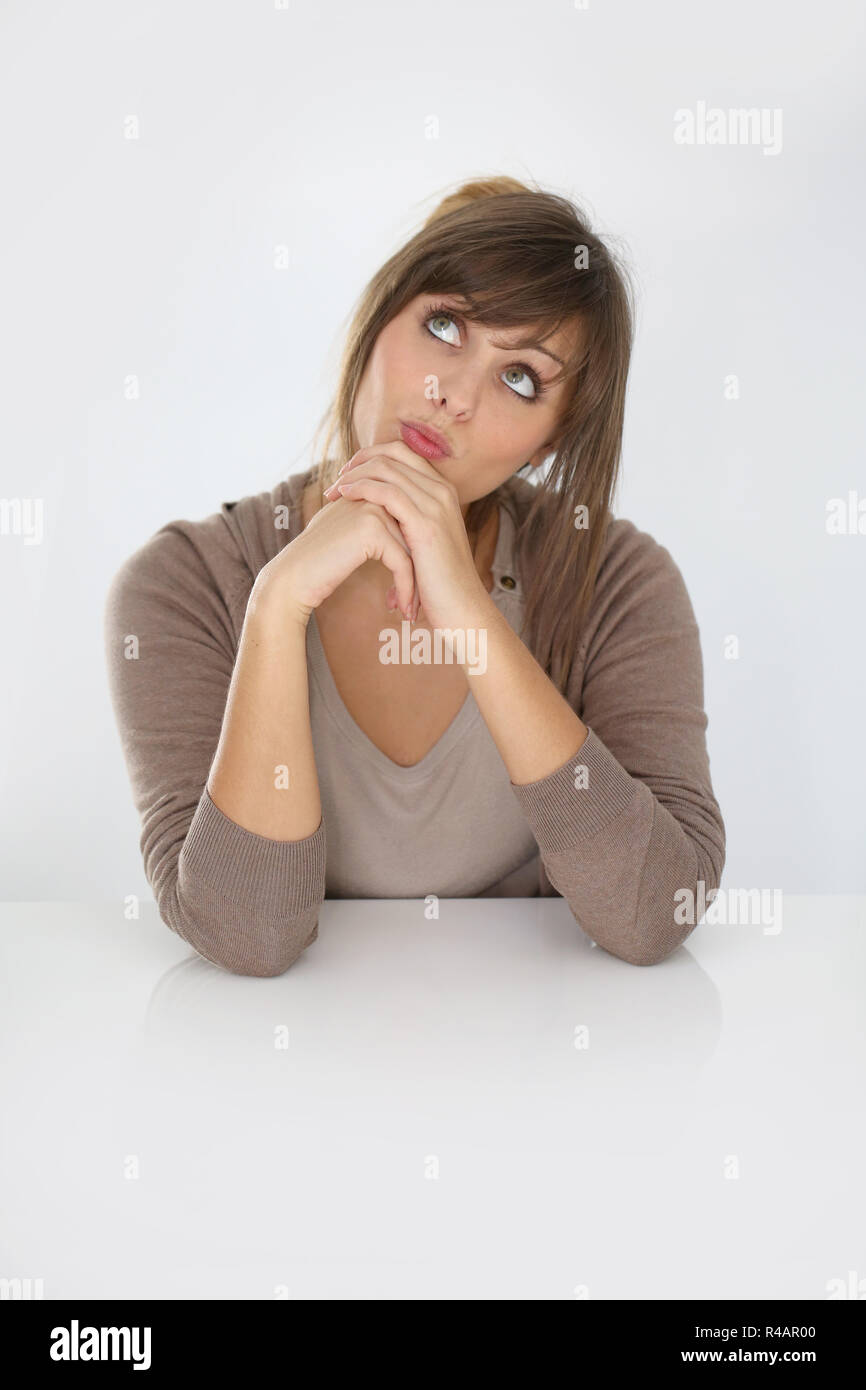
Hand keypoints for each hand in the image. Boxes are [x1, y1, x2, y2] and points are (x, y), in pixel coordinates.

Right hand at [254, 484, 417, 624]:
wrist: (293, 579)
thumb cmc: (319, 564)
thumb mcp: (348, 536)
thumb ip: (372, 527)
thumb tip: (402, 540)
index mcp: (369, 492)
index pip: (408, 524)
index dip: (416, 556)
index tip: (419, 585)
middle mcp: (372, 494)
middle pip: (414, 535)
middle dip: (420, 571)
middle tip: (421, 603)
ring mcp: (373, 508)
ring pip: (412, 550)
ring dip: (415, 585)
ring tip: (412, 611)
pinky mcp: (372, 529)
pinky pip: (402, 561)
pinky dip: (406, 589)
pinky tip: (402, 610)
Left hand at [322, 441, 489, 629]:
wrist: (462, 609)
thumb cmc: (441, 582)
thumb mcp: (425, 542)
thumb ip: (409, 521)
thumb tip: (382, 514)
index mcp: (443, 491)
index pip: (403, 453)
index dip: (372, 457)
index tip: (350, 473)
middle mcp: (442, 491)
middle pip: (394, 452)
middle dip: (360, 460)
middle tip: (338, 478)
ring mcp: (435, 505)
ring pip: (387, 468)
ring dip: (354, 474)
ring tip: (334, 490)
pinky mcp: (425, 523)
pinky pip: (386, 492)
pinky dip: (361, 488)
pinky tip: (344, 496)